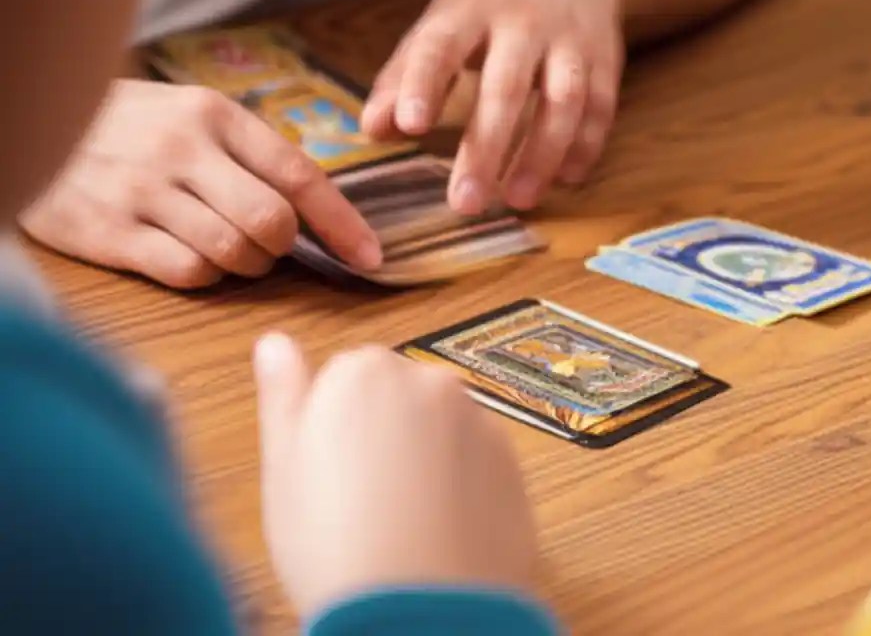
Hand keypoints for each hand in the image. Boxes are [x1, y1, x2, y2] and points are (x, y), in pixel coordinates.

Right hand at [19, 80, 380, 288]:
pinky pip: (190, 273)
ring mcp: (143, 191)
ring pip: (235, 253)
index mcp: (215, 115)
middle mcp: (182, 150)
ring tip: (227, 248)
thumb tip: (320, 211)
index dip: (343, 223)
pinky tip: (188, 255)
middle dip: (284, 247)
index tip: (371, 256)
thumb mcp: (193, 115)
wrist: (37, 120)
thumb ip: (252, 154)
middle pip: (273, 223)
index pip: (299, 175)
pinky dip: (205, 276)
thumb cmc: (133, 126)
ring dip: (246, 264)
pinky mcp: (110, 232)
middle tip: (269, 245)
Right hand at [253, 334, 536, 618]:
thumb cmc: (336, 545)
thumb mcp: (282, 467)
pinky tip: (437, 527)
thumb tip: (275, 343)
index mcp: (363, 371)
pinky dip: (462, 483)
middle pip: (398, 394)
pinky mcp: (512, 461)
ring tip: (400, 519)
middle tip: (359, 498)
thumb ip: (283, 394)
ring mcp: (478, 419)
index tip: (326, 469)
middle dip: (382, 431)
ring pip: (440, 427)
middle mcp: (428, 381)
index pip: (344, 375)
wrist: (419, 609)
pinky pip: (477, 460)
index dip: (332, 427)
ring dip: (425, 455)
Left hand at [362, 0, 625, 213]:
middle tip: (464, 203)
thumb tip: (372, 129)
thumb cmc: (492, 7)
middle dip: (486, 148)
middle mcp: (524, 22)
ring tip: (516, 200)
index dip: (422, 84)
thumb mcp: (442, 25)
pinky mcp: (606, 62)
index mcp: (470, 9)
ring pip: (563, 102)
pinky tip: (564, 180)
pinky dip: (584, 148)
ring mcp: (570, 42)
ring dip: (541, 155)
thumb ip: (404, 76)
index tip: (410, 126)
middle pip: (506, 87)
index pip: (441, 46)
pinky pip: (600, 110)